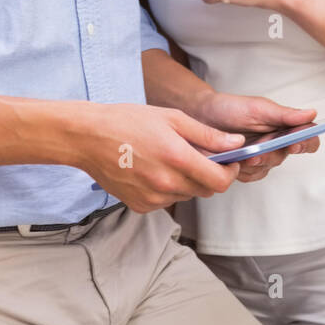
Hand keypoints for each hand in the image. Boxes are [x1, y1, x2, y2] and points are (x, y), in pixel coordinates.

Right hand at [73, 102, 253, 212]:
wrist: (88, 138)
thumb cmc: (128, 121)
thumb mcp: (172, 118)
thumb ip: (207, 135)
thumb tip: (236, 144)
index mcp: (177, 158)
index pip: (220, 181)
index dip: (230, 173)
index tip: (229, 163)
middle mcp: (166, 184)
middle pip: (206, 190)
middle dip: (209, 175)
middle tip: (197, 156)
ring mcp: (152, 198)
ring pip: (186, 195)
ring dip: (186, 182)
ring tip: (167, 160)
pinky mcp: (140, 206)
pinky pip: (166, 201)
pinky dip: (167, 189)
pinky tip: (152, 170)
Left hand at [194, 90, 319, 182]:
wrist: (200, 115)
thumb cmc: (230, 108)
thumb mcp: (257, 107)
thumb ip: (284, 114)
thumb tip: (312, 113)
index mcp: (284, 127)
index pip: (308, 139)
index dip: (306, 143)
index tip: (294, 143)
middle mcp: (276, 144)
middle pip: (284, 155)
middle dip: (270, 154)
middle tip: (256, 151)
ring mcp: (261, 158)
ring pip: (267, 168)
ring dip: (254, 163)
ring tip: (240, 155)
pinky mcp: (244, 169)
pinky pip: (250, 176)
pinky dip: (241, 170)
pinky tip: (232, 160)